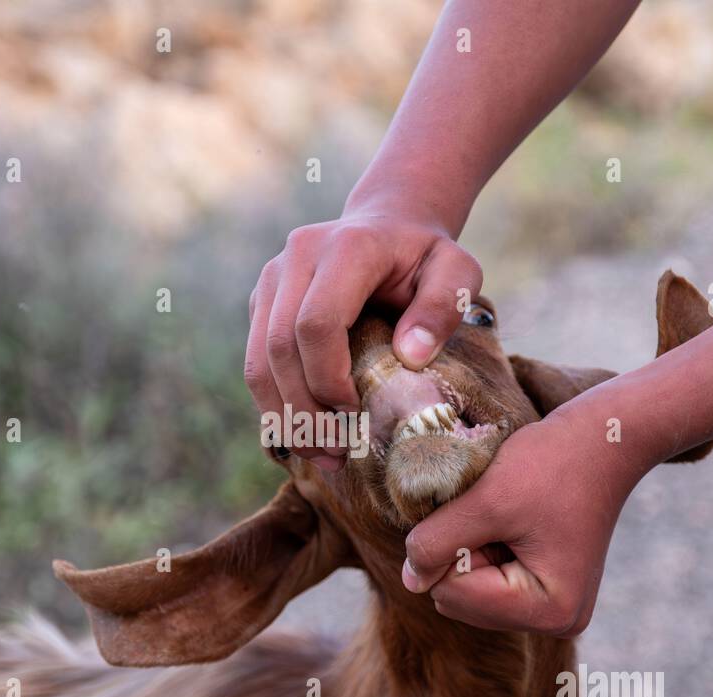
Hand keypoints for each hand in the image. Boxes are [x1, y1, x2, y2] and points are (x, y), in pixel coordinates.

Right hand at [245, 211, 481, 470]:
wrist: (389, 226)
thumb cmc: (426, 259)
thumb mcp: (457, 272)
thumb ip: (444, 307)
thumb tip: (411, 356)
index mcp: (346, 247)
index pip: (316, 323)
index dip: (329, 379)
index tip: (357, 414)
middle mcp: (298, 257)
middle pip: (280, 348)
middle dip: (305, 410)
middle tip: (337, 453)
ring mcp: (273, 280)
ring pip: (259, 362)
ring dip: (285, 417)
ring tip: (321, 455)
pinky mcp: (262, 303)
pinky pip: (255, 363)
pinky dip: (276, 406)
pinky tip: (305, 437)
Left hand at [401, 397, 656, 633]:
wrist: (603, 442)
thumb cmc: (552, 464)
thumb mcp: (486, 500)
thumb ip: (436, 542)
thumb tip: (410, 583)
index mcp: (548, 609)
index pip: (453, 594)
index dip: (450, 547)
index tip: (485, 510)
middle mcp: (557, 623)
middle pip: (459, 601)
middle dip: (462, 553)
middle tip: (497, 512)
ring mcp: (554, 612)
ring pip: (468, 594)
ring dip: (472, 551)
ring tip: (507, 516)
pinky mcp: (547, 594)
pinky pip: (488, 584)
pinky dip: (485, 551)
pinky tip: (513, 524)